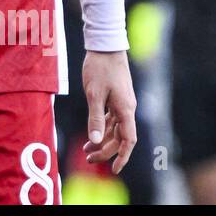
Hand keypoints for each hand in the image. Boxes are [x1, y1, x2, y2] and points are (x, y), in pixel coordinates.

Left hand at [82, 50, 137, 174]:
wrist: (106, 46)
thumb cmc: (99, 68)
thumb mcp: (94, 94)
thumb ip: (95, 118)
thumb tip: (95, 140)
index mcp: (125, 109)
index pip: (128, 140)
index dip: (122, 156)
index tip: (114, 169)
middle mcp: (127, 108)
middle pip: (120, 137)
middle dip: (106, 151)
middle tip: (88, 158)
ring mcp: (123, 103)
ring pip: (115, 128)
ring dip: (103, 140)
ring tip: (87, 148)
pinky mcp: (117, 97)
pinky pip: (112, 118)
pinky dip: (103, 127)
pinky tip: (93, 132)